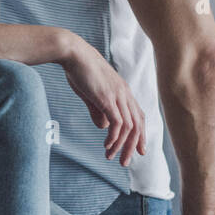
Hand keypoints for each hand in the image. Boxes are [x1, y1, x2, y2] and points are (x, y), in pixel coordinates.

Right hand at [60, 36, 146, 166]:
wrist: (73, 53)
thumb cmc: (80, 70)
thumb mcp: (91, 94)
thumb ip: (97, 110)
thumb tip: (103, 127)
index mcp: (123, 92)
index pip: (138, 117)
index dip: (140, 135)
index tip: (138, 151)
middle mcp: (125, 94)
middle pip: (137, 125)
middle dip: (133, 146)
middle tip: (125, 162)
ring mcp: (118, 96)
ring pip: (129, 127)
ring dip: (122, 145)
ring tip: (112, 157)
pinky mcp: (107, 98)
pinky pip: (117, 123)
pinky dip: (114, 137)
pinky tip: (107, 145)